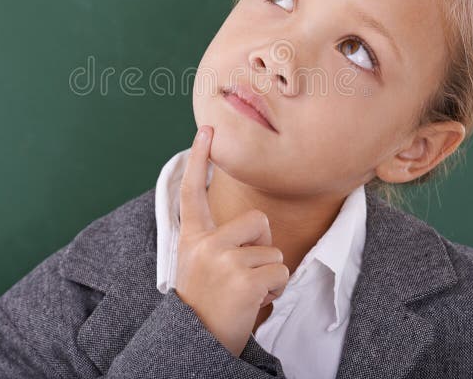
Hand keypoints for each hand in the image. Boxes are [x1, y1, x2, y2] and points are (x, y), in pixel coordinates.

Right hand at [174, 125, 289, 356]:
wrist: (196, 343)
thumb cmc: (206, 303)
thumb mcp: (199, 264)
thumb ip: (217, 240)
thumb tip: (257, 224)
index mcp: (192, 238)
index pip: (192, 191)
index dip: (199, 157)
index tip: (207, 129)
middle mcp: (206, 243)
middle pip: (258, 220)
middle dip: (261, 245)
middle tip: (242, 273)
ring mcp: (224, 259)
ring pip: (273, 250)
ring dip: (268, 274)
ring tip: (244, 293)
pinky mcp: (245, 278)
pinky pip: (280, 271)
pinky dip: (275, 290)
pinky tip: (253, 302)